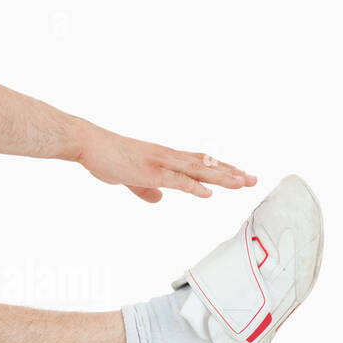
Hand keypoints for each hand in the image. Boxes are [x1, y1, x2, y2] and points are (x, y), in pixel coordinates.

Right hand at [76, 123, 256, 202]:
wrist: (89, 143)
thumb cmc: (106, 156)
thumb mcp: (129, 177)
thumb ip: (145, 189)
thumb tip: (159, 199)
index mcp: (164, 158)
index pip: (198, 163)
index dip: (219, 170)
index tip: (238, 175)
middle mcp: (167, 157)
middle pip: (205, 165)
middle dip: (229, 173)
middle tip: (252, 179)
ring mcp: (160, 163)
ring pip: (198, 170)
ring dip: (221, 177)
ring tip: (241, 182)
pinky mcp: (149, 170)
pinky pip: (175, 180)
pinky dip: (193, 186)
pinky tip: (207, 194)